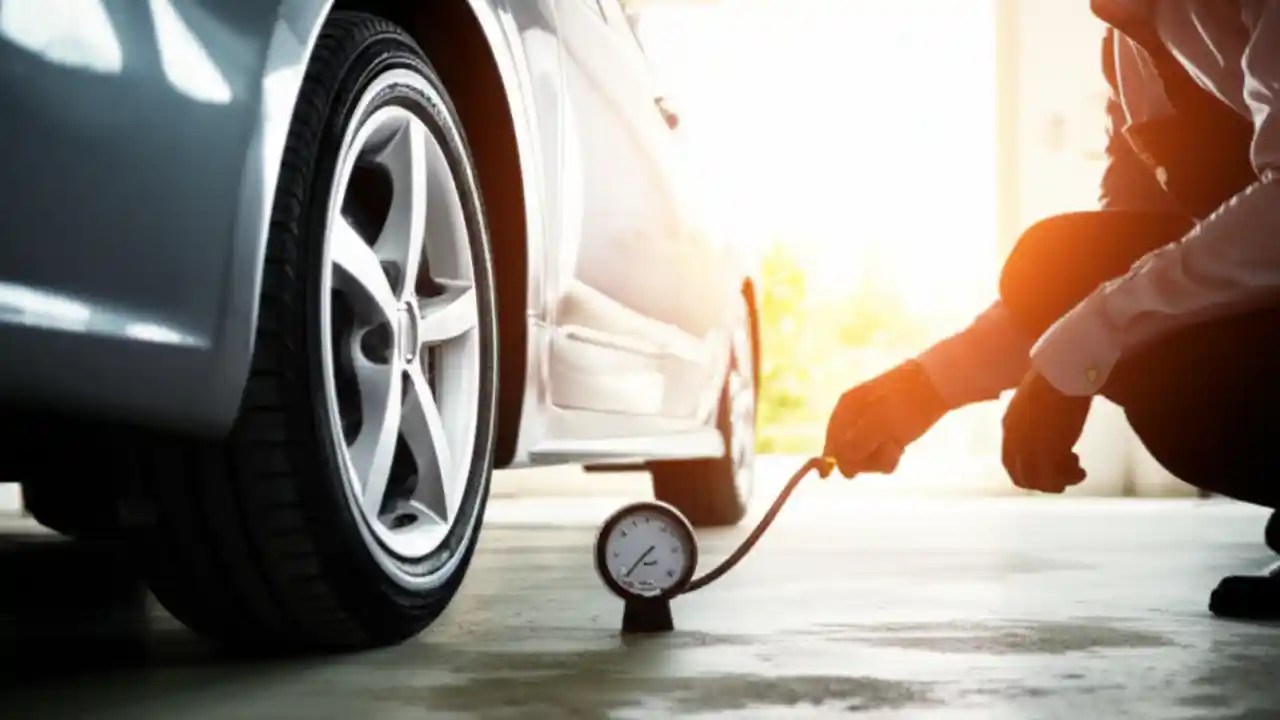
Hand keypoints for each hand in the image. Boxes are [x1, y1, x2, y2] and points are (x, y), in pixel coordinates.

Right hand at [823, 361, 949, 478]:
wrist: (937, 384)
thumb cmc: (905, 406)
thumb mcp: (877, 428)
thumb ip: (855, 447)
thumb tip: (841, 469)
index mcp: (845, 409)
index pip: (832, 443)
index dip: (835, 461)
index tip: (846, 474)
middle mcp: (854, 415)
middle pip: (847, 450)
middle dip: (865, 459)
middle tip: (884, 451)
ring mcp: (870, 421)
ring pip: (865, 452)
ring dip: (879, 456)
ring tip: (897, 447)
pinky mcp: (886, 426)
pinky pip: (879, 447)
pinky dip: (889, 451)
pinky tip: (900, 445)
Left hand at [1001, 371, 1090, 492]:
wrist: (1063, 372)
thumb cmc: (1054, 379)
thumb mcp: (1033, 402)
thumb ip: (1031, 420)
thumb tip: (1042, 431)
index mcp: (1010, 426)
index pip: (1011, 462)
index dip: (1028, 472)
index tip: (1046, 470)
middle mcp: (1015, 441)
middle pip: (1022, 477)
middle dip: (1043, 483)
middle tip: (1062, 478)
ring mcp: (1032, 446)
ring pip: (1040, 481)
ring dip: (1059, 482)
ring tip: (1077, 473)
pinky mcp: (1051, 449)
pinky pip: (1058, 476)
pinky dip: (1070, 477)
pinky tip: (1081, 470)